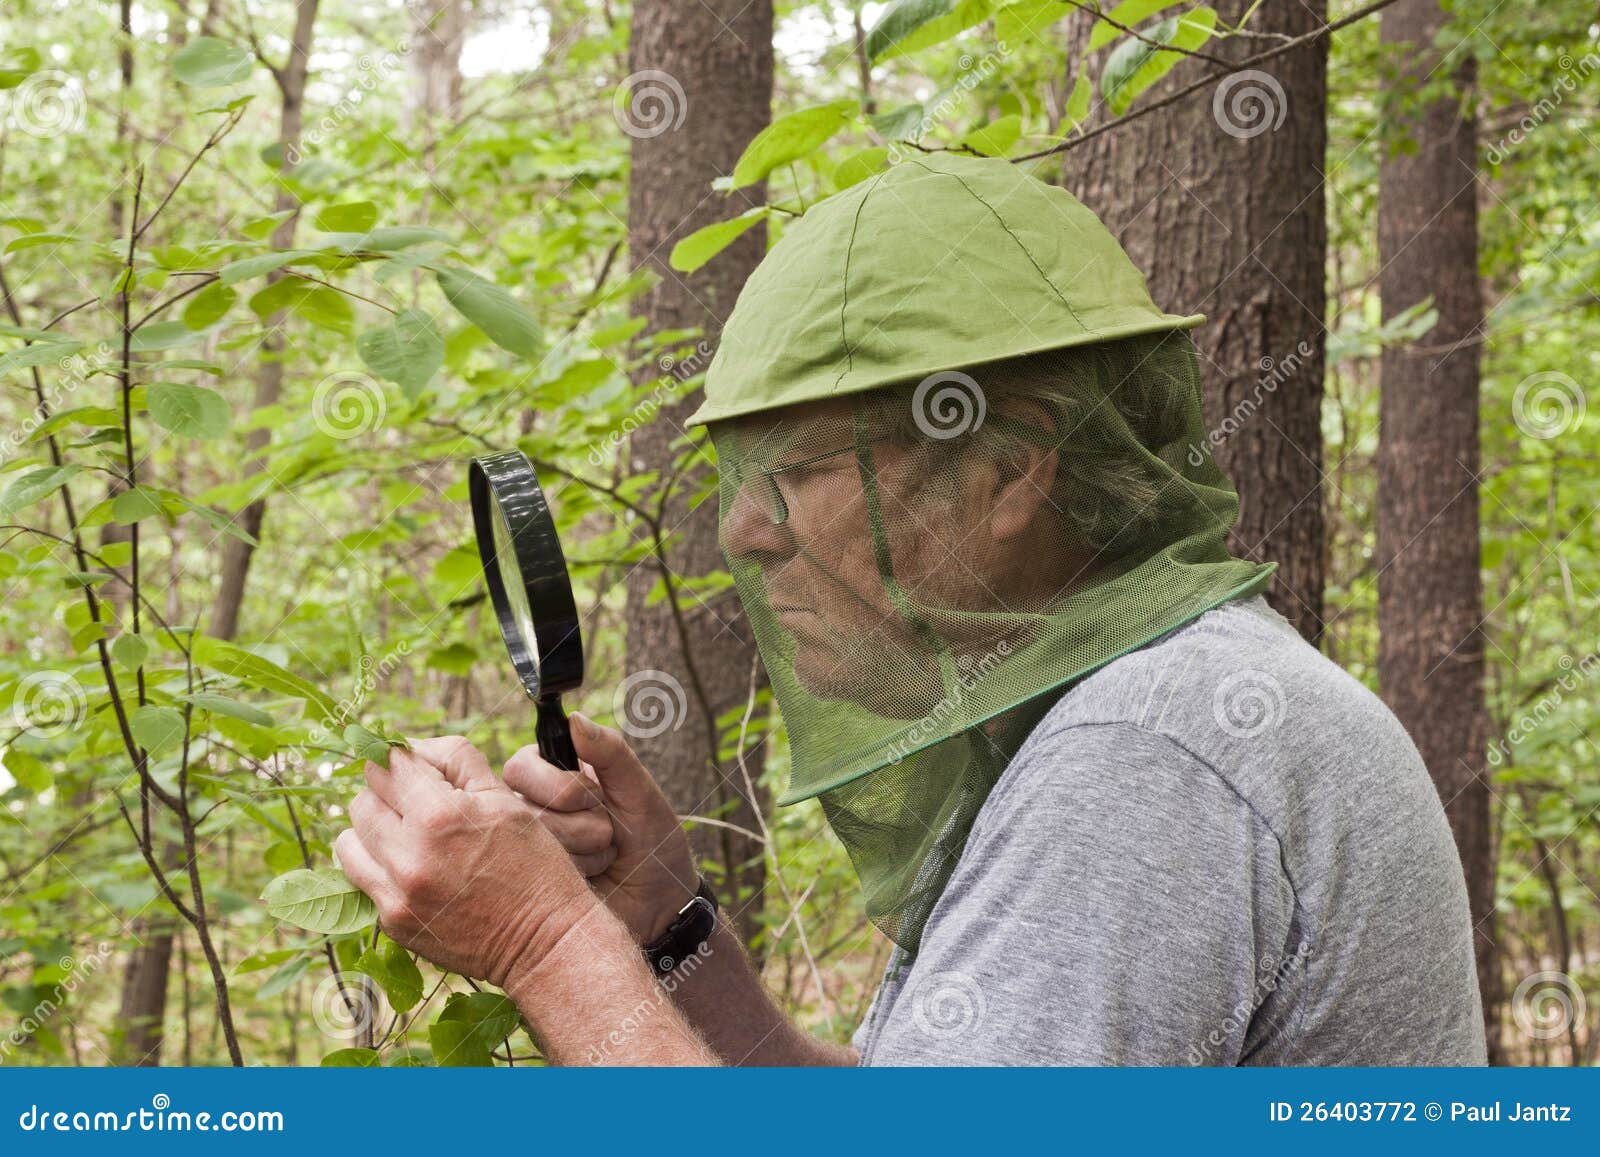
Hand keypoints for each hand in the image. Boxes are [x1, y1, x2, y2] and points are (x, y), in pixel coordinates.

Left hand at [334, 736, 600, 988]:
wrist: (544, 940)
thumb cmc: (533, 863)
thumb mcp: (504, 798)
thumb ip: (454, 761)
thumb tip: (409, 746)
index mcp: (439, 815)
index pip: (388, 764)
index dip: (404, 760)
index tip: (416, 768)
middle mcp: (408, 855)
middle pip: (362, 799)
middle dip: (387, 794)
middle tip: (417, 803)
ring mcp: (395, 894)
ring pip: (348, 839)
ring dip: (372, 830)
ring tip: (407, 835)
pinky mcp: (391, 922)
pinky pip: (359, 879)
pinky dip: (377, 867)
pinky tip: (410, 868)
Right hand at [503, 713, 698, 943]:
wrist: (660, 903)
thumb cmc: (651, 841)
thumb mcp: (639, 791)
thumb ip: (610, 752)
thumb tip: (575, 718)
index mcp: (553, 776)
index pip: (521, 765)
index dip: (554, 784)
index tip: (590, 797)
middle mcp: (532, 809)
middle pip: (519, 806)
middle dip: (574, 821)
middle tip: (607, 832)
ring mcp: (528, 849)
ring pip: (526, 840)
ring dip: (579, 848)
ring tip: (605, 854)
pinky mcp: (528, 883)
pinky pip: (532, 873)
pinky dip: (573, 873)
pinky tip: (591, 878)